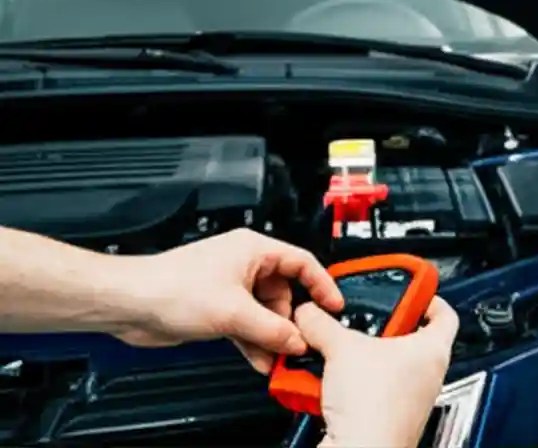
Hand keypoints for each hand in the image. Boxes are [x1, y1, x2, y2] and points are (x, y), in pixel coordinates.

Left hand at [114, 229, 343, 372]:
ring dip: (272, 337)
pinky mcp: (217, 308)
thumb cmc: (170, 287)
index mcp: (253, 250)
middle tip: (298, 343)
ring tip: (279, 358)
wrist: (131, 303)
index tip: (333, 306)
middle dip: (290, 322)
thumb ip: (272, 329)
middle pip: (284, 294)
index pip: (302, 263)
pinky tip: (261, 360)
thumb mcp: (234, 312)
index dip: (322, 285)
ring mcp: (230, 288)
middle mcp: (244, 266)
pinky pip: (247, 325)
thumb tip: (297, 340)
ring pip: (265, 313)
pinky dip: (255, 342)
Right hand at [294, 297, 459, 447]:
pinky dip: (342, 385)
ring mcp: (407, 398)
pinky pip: (363, 391)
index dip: (427, 296)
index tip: (408, 289)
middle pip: (404, 338)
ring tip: (332, 353)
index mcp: (433, 349)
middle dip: (374, 330)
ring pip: (379, 367)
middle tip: (356, 322)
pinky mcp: (384, 417)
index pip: (445, 312)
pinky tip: (323, 384)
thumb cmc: (375, 408)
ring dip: (352, 360)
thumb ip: (322, 323)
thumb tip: (310, 313)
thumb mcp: (341, 348)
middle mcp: (426, 375)